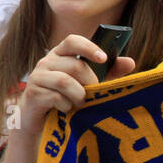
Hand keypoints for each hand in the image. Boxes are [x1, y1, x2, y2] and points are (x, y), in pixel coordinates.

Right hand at [18, 33, 135, 134]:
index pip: (72, 41)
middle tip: (94, 93)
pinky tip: (66, 110)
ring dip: (79, 95)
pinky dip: (66, 106)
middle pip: (75, 65)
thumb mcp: (88, 85)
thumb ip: (108, 73)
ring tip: (81, 103)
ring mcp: (37, 77)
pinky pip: (55, 97)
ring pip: (65, 81)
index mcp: (60, 55)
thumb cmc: (66, 99)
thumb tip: (130, 62)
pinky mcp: (32, 94)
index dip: (88, 47)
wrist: (39, 122)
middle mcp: (46, 62)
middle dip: (90, 81)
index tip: (103, 58)